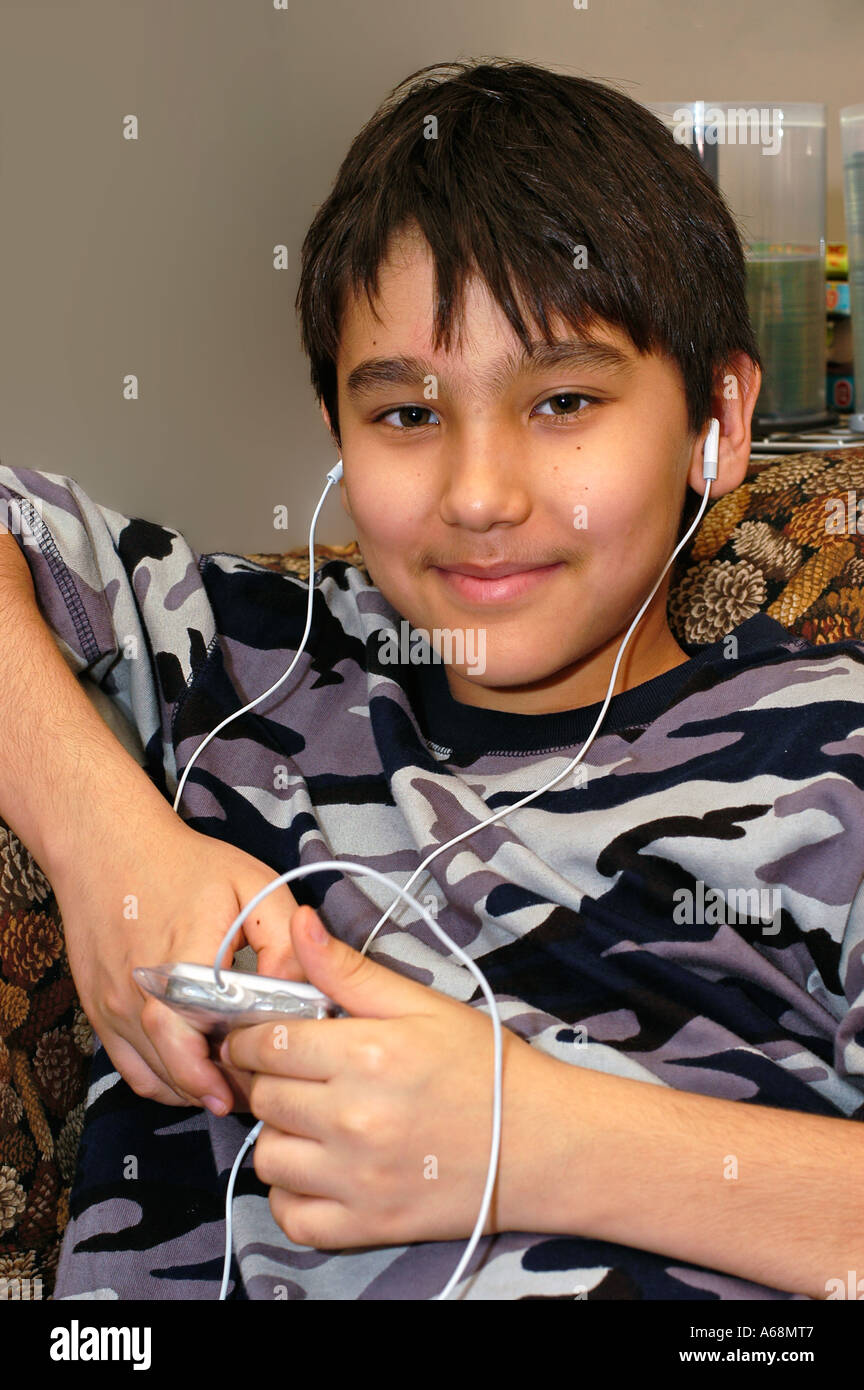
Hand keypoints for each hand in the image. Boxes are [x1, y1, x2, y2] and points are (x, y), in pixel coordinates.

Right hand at [50, 820, 304, 1112]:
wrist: (106, 848)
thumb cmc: (184, 865)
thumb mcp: (253, 885)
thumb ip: (286, 940)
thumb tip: (304, 992)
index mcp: (186, 962)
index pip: (216, 1038)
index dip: (248, 1064)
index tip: (275, 1069)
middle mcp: (143, 994)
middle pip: (185, 1070)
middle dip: (227, 1089)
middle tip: (261, 1090)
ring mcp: (116, 1009)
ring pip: (160, 1079)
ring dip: (199, 1090)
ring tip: (235, 1084)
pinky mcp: (101, 1015)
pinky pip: (135, 1071)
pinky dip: (167, 1083)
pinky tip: (196, 1075)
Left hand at [222, 906, 555, 1248]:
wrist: (545, 1143)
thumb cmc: (485, 1067)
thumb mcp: (422, 1004)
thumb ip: (351, 969)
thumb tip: (300, 920)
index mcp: (367, 1055)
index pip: (268, 1043)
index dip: (254, 1038)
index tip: (264, 1039)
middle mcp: (355, 1119)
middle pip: (264, 1098)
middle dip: (271, 1082)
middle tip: (300, 1076)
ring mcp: (359, 1178)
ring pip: (268, 1159)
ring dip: (281, 1138)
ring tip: (313, 1122)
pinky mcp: (368, 1225)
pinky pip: (291, 1218)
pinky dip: (293, 1196)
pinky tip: (319, 1170)